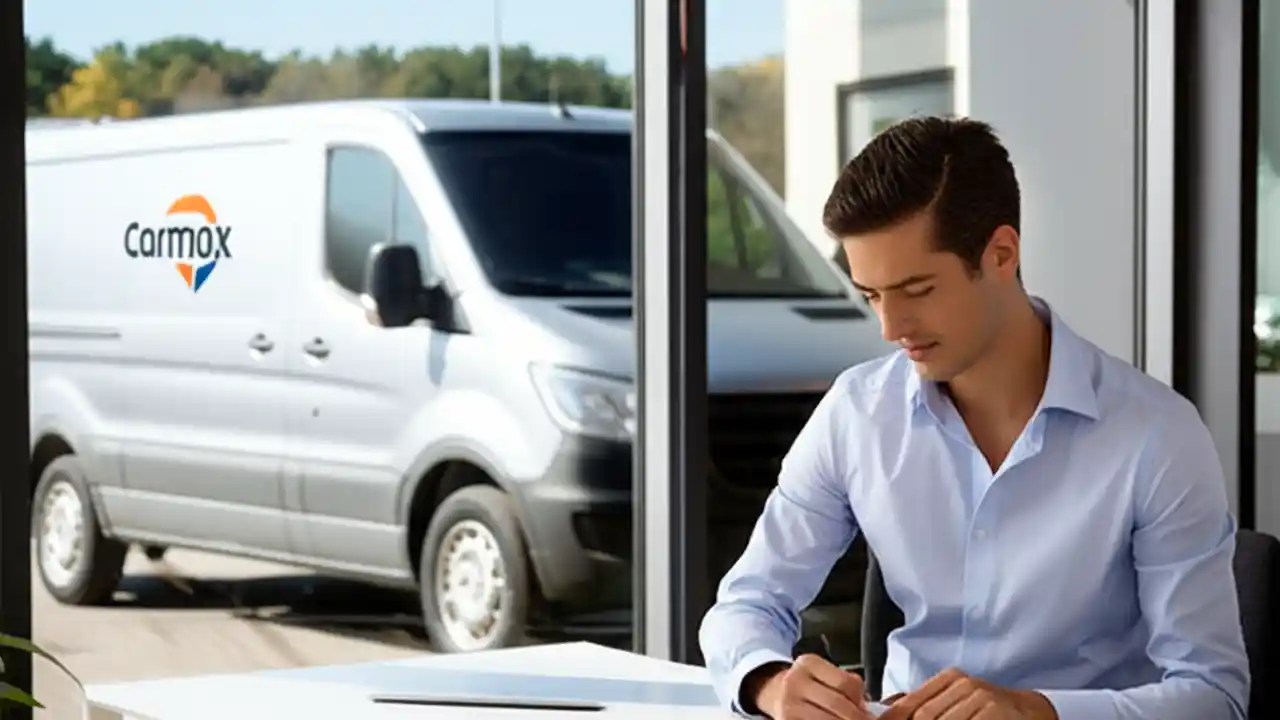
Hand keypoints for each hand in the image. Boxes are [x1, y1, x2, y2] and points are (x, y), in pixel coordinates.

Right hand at [747, 654, 874, 718]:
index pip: (846, 682)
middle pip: (838, 704)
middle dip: (857, 718)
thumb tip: (867, 711)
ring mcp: (788, 704)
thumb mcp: (824, 673)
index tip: (865, 708)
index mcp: (808, 663)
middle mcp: (794, 681)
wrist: (774, 693)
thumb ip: (848, 684)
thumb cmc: (808, 684)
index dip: (860, 699)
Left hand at [879, 668, 1057, 719]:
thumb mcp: (958, 702)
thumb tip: (888, 716)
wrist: (1033, 712)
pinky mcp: (997, 713)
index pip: (909, 704)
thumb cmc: (988, 712)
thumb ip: (929, 707)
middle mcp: (965, 685)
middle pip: (925, 717)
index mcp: (950, 679)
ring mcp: (983, 698)